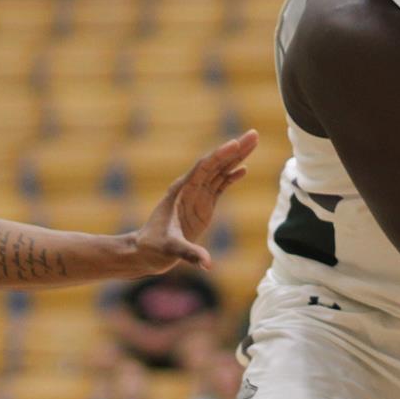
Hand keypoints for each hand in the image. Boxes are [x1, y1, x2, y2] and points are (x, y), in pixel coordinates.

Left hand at [131, 130, 258, 272]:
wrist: (146, 253)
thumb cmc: (153, 248)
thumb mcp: (170, 250)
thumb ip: (189, 254)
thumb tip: (207, 264)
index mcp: (181, 192)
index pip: (203, 168)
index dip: (219, 156)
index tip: (235, 143)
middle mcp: (190, 189)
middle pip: (215, 164)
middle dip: (234, 149)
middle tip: (253, 135)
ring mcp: (197, 196)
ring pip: (219, 171)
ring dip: (236, 158)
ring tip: (253, 142)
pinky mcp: (202, 206)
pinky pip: (219, 186)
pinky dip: (231, 176)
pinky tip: (244, 168)